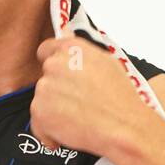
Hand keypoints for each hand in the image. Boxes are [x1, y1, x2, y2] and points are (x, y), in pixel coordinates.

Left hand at [30, 22, 148, 160]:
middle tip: (79, 104)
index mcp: (71, 49)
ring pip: (42, 101)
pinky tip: (71, 132)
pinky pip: (39, 124)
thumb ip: (79, 50)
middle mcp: (54, 65)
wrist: (125, 127)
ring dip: (54, 112)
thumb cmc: (121, 98)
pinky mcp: (39, 112)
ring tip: (79, 119)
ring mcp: (44, 88)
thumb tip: (66, 31)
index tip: (61, 77)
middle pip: (45, 79)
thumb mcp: (106, 62)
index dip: (53, 65)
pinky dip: (50, 132)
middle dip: (57, 92)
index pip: (46, 50)